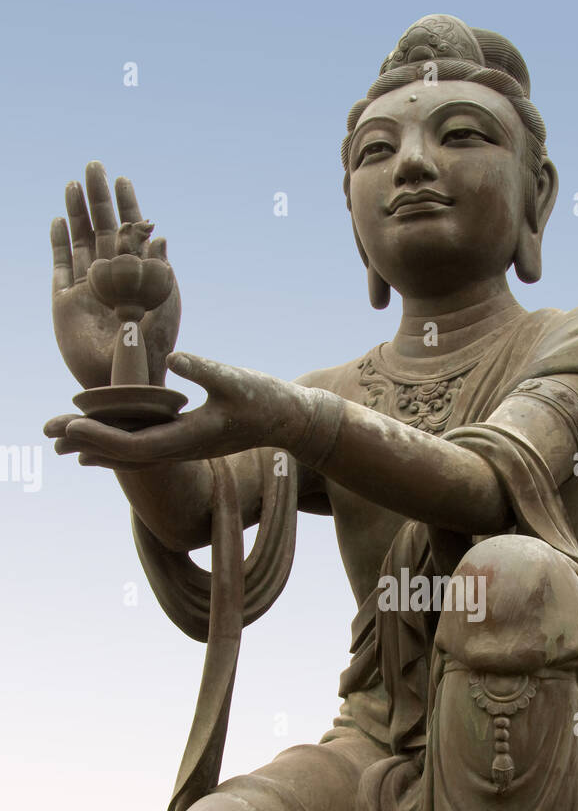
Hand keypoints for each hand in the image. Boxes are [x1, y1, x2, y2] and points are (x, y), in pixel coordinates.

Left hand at [45, 352, 310, 467]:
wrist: (291, 421)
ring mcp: (186, 446)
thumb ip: (204, 369)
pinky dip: (121, 442)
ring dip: (101, 448)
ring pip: (135, 453)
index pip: (138, 444)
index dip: (103, 438)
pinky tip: (106, 438)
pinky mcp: (189, 438)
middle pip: (128, 453)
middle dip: (90, 445)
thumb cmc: (269, 399)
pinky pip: (147, 445)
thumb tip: (172, 356)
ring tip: (69, 442)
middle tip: (53, 435)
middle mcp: (184, 447)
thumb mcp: (237, 379)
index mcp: (192, 437)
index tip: (73, 428)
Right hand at [51, 162, 180, 388]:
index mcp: (137, 276)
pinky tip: (60, 219)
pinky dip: (60, 242)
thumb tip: (160, 236)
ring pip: (80, 240)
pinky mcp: (65, 301)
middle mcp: (112, 277)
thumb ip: (161, 270)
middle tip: (94, 165)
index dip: (126, 206)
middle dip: (98, 197)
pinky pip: (61, 265)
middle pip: (101, 228)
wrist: (122, 379)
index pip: (130, 232)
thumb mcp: (163, 306)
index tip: (122, 179)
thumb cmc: (151, 348)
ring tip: (73, 183)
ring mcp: (87, 287)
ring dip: (77, 211)